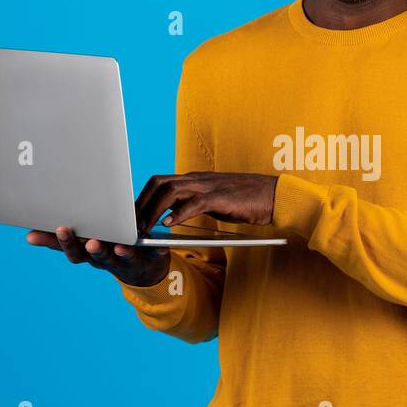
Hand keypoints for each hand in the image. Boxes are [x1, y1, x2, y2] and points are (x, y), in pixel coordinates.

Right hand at [26, 225, 171, 286]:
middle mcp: (104, 259)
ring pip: (116, 257)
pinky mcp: (149, 259)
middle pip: (87, 254)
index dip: (53, 242)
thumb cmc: (111, 247)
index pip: (67, 248)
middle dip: (75, 243)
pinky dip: (156, 251)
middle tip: (67, 230)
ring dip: (111, 250)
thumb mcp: (86, 243)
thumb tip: (30, 230)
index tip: (38, 233)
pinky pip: (152, 255)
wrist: (145, 271)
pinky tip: (160, 247)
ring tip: (108, 244)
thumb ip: (64, 236)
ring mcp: (125, 261)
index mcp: (88, 252)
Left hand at [135, 172, 277, 232]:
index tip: (131, 214)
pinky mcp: (221, 197)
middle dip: (141, 202)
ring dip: (153, 209)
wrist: (275, 196)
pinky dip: (178, 213)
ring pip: (171, 190)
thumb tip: (170, 216)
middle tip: (131, 223)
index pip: (160, 181)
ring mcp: (209, 186)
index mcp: (195, 179)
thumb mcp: (214, 202)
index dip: (142, 197)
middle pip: (159, 183)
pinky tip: (168, 225)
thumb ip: (193, 205)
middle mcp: (198, 179)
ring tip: (144, 227)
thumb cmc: (246, 201)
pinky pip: (194, 203)